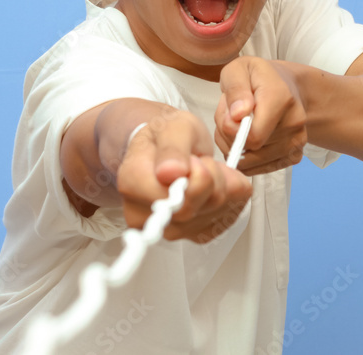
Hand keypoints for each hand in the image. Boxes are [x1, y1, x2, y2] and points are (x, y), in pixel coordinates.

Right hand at [115, 108, 252, 242]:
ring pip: (212, 215)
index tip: (195, 159)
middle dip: (212, 179)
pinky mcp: (193, 235)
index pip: (173, 198)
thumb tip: (169, 172)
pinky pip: (224, 220)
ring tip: (208, 169)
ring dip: (223, 186)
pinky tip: (215, 183)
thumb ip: (172, 147)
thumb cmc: (167, 137)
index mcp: (133, 183)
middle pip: (194, 209)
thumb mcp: (173, 126)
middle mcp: (144, 215)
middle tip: (203, 160)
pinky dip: (229, 198)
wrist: (169, 148)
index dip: (196, 176)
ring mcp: (168, 229)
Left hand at [214, 57, 307, 175]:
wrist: (287, 86)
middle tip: (232, 117)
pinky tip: (249, 137)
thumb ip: (235, 88)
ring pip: (250, 163)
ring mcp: (297, 142)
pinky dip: (246, 158)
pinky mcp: (294, 156)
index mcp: (281, 98)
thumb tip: (238, 114)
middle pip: (249, 149)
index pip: (252, 136)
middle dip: (230, 137)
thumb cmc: (258, 78)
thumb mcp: (238, 69)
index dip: (230, 128)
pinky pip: (257, 169)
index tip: (229, 111)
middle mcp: (294, 122)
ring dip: (236, 147)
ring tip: (240, 126)